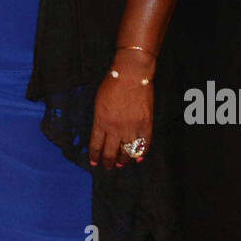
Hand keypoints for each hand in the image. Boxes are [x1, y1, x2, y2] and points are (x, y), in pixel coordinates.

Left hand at [89, 50, 153, 168]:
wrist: (131, 75)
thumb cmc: (112, 84)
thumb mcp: (99, 102)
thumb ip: (100, 119)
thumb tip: (102, 132)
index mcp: (101, 122)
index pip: (96, 145)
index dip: (95, 156)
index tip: (95, 162)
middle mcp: (115, 128)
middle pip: (111, 152)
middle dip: (108, 162)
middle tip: (108, 166)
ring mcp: (131, 128)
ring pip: (127, 152)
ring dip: (124, 160)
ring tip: (121, 163)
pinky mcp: (145, 125)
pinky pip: (144, 144)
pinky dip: (141, 153)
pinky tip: (138, 158)